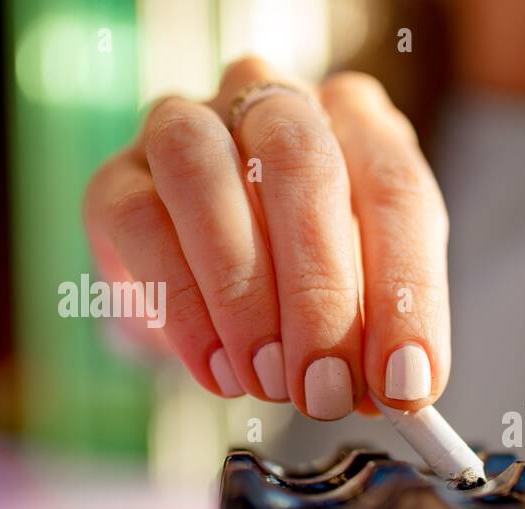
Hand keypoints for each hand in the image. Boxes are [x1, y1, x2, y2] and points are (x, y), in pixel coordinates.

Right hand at [83, 58, 450, 419]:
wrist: (204, 276)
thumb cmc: (305, 274)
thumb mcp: (361, 293)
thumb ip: (379, 329)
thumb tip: (402, 387)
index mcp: (358, 122)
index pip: (397, 191)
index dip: (406, 293)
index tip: (406, 383)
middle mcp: (274, 102)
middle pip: (303, 168)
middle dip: (321, 295)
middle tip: (327, 389)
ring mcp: (186, 125)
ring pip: (206, 178)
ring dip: (243, 294)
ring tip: (268, 381)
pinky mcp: (118, 176)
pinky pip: (139, 223)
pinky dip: (182, 306)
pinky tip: (217, 369)